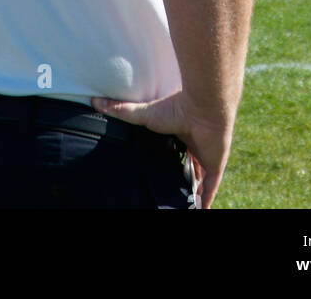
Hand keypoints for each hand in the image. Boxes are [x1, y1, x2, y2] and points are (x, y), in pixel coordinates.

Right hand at [91, 90, 232, 208]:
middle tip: (172, 191)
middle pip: (190, 165)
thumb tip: (95, 100)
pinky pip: (211, 188)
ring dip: (193, 190)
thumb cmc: (174, 108)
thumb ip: (122, 110)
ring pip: (201, 178)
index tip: (163, 170)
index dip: (172, 159)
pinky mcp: (215, 166)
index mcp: (181, 133)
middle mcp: (195, 145)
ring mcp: (206, 156)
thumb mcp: (143, 114)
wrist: (202, 108)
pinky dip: (206, 199)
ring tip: (183, 203)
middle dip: (183, 177)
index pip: (177, 149)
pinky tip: (200, 210)